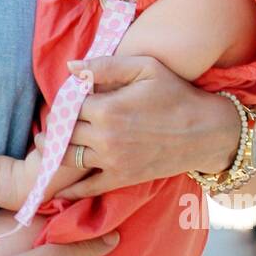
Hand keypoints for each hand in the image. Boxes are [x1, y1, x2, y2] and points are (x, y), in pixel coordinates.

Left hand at [38, 52, 238, 197]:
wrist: (206, 131)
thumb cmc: (176, 93)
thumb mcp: (145, 68)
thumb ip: (106, 65)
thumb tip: (71, 66)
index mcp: (107, 109)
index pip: (67, 105)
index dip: (62, 101)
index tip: (63, 99)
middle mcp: (105, 138)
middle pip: (63, 133)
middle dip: (54, 126)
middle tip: (51, 121)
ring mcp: (112, 161)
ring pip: (68, 159)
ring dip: (54, 152)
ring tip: (48, 143)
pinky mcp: (122, 178)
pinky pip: (87, 188)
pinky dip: (69, 190)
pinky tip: (56, 186)